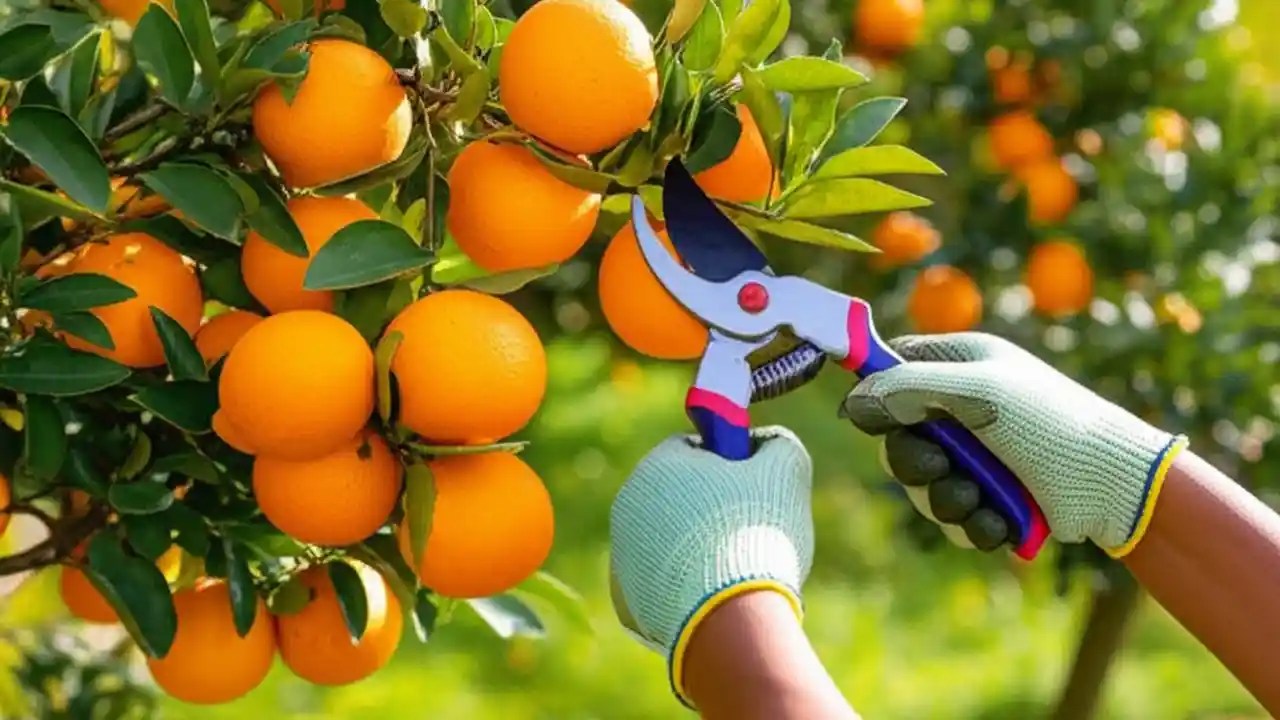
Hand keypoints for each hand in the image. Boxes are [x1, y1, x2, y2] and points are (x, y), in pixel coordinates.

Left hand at [609, 427, 813, 707]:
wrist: (730, 620)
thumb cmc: (754, 536)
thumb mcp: (785, 472)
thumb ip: (777, 445)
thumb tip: (768, 446)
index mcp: (657, 467)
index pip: (691, 448)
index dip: (727, 461)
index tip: (752, 484)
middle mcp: (628, 507)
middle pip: (677, 496)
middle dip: (711, 508)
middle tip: (750, 530)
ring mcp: (623, 557)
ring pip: (670, 542)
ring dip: (699, 549)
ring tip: (736, 570)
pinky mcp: (628, 602)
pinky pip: (663, 584)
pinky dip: (686, 588)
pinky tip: (715, 598)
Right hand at [840, 332, 1186, 556]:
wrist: (1114, 484)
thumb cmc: (1050, 422)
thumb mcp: (977, 391)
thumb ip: (908, 387)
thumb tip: (851, 401)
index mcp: (959, 367)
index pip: (893, 368)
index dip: (874, 392)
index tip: (867, 417)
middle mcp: (962, 409)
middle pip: (898, 438)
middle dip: (915, 462)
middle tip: (940, 466)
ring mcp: (976, 457)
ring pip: (923, 486)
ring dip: (947, 500)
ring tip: (981, 501)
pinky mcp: (989, 499)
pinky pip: (954, 519)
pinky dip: (974, 525)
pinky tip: (1001, 522)